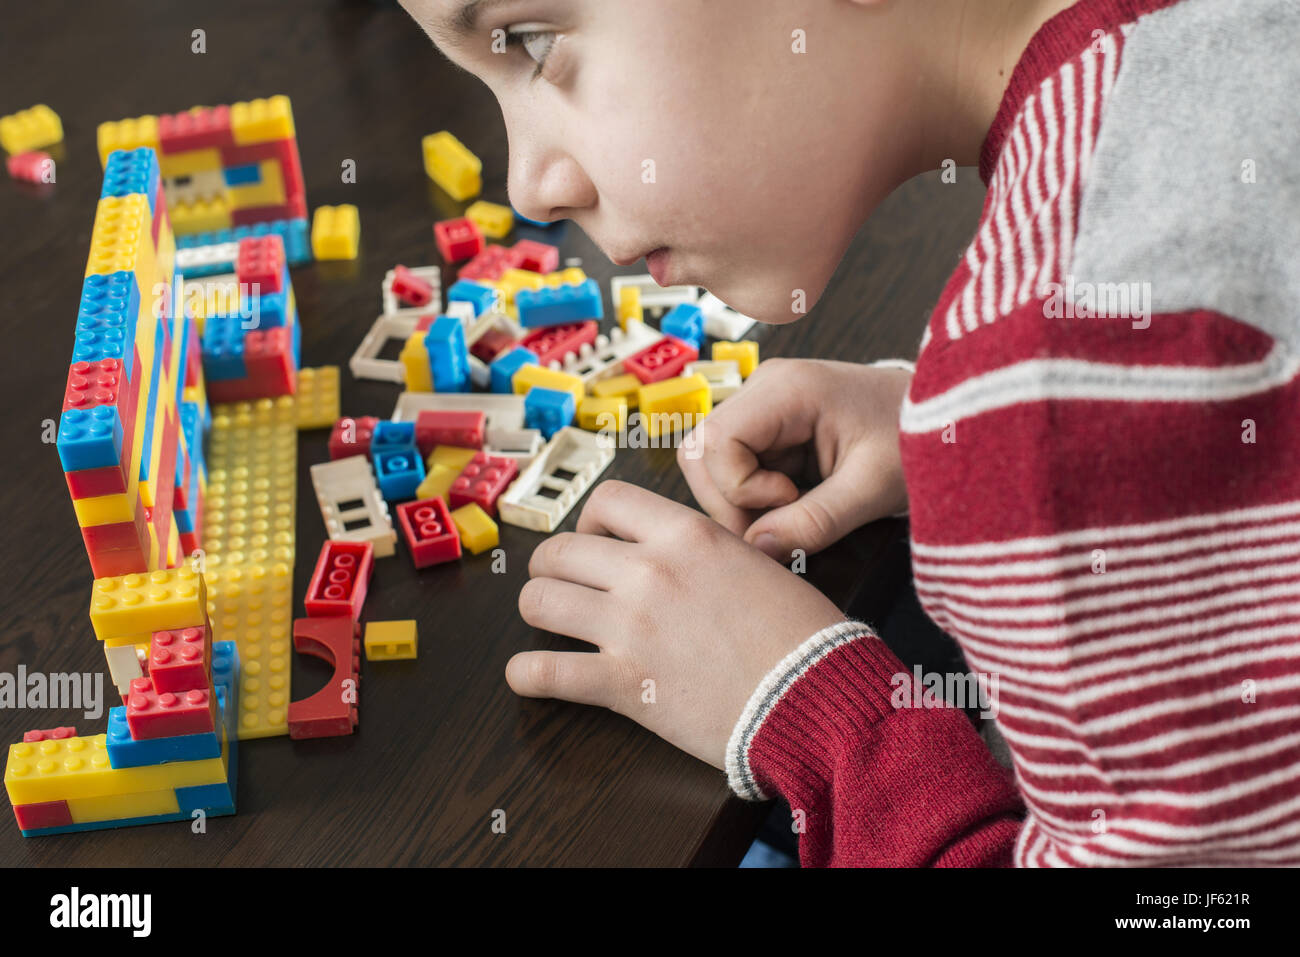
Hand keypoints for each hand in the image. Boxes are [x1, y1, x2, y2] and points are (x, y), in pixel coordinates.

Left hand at [506, 480, 845, 768]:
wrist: (815, 696)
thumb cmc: (803, 636)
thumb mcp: (759, 564)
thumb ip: (710, 552)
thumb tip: (685, 555)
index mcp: (686, 534)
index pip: (607, 501)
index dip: (590, 521)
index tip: (595, 540)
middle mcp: (648, 571)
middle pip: (560, 550)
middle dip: (552, 566)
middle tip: (561, 582)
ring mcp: (629, 626)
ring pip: (539, 600)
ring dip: (536, 609)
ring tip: (547, 620)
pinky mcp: (622, 683)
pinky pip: (544, 671)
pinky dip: (526, 675)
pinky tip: (527, 676)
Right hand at [678, 358, 910, 561]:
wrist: (947, 420)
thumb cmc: (917, 440)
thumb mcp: (873, 488)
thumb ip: (815, 522)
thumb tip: (759, 550)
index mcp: (787, 389)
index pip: (714, 443)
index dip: (739, 488)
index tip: (791, 501)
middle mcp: (764, 389)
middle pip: (701, 452)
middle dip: (730, 501)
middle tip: (781, 527)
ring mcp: (764, 407)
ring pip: (712, 464)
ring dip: (741, 503)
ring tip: (793, 516)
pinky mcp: (770, 428)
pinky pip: (736, 469)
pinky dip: (757, 499)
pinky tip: (797, 505)